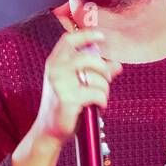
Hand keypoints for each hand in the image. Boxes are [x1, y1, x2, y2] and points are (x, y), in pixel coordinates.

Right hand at [34, 28, 122, 145]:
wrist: (49, 131)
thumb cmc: (63, 106)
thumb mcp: (75, 84)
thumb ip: (94, 72)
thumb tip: (117, 65)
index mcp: (54, 63)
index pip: (69, 39)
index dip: (86, 34)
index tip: (101, 36)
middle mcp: (55, 70)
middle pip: (89, 58)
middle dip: (104, 70)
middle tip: (106, 81)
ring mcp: (61, 84)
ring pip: (96, 78)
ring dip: (104, 90)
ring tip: (99, 98)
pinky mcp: (69, 99)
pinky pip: (97, 94)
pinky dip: (102, 101)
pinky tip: (99, 106)